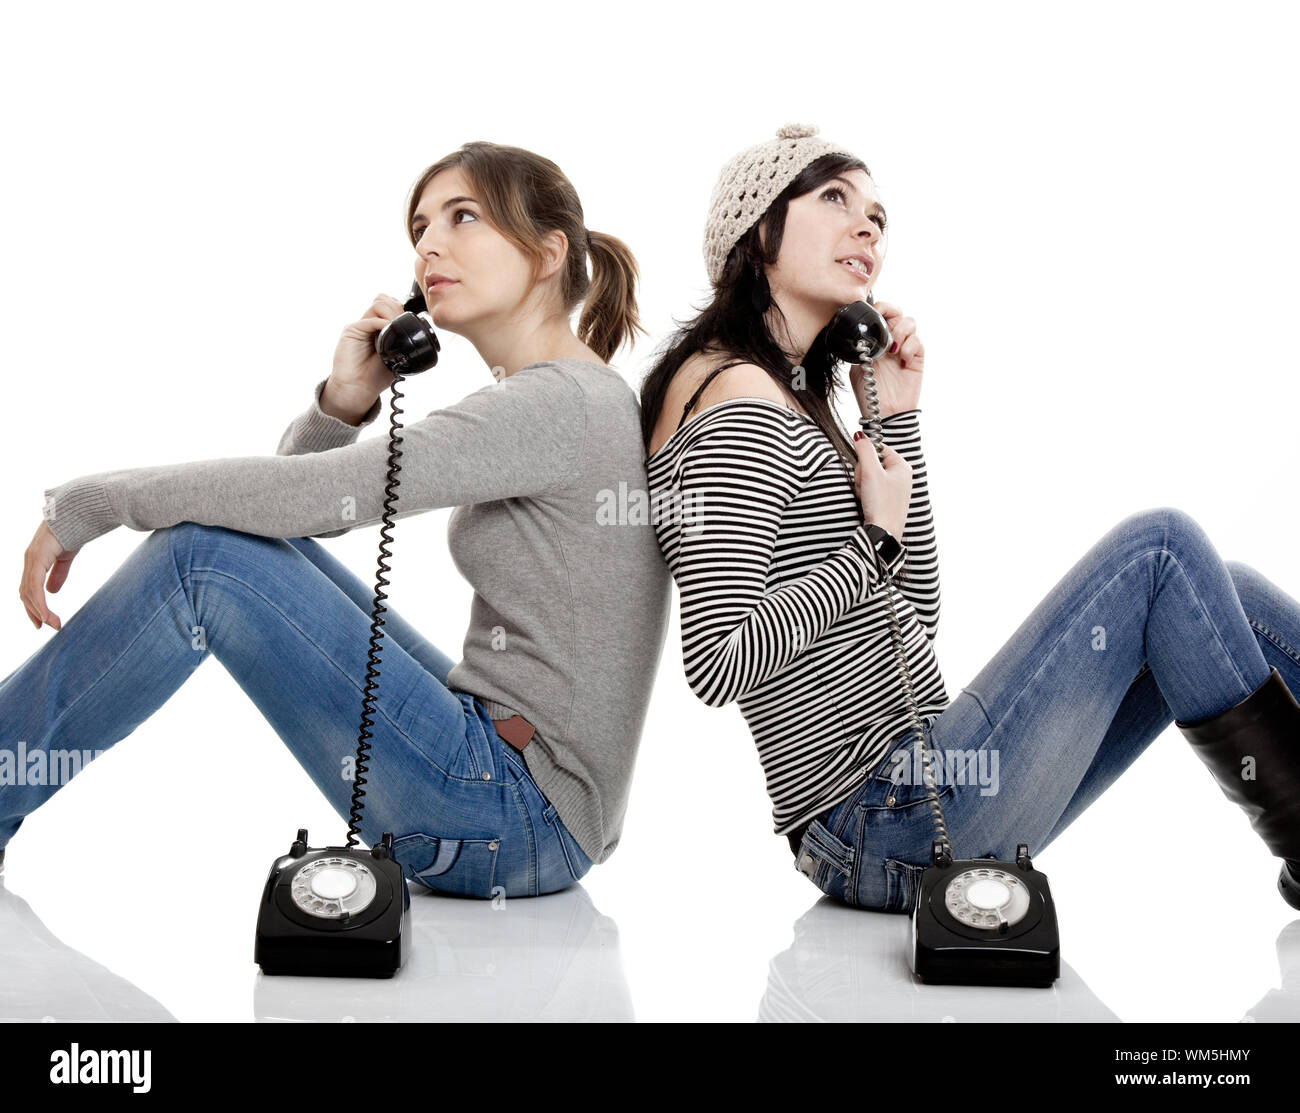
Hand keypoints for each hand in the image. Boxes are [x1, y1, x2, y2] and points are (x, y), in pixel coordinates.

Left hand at [20, 520, 75, 630]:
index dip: (34, 605)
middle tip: (44, 627)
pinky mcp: (37, 559)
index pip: (28, 587)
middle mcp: (30, 560)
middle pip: (25, 593)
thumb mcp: (65, 557)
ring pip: (28, 592)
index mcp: (35, 560)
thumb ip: (58, 574)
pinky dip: (40, 603)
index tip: (43, 621)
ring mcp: (32, 559)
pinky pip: (34, 586)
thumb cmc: (73, 531)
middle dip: (34, 612)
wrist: (78, 514)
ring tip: (52, 624)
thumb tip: (52, 591)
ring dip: (38, 611)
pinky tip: (47, 614)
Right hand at [328, 291, 405, 408]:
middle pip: (385, 300)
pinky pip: (370, 320)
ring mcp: (361, 326)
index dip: (400, 310)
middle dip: (397, 310)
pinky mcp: (352, 330)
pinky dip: (382, 323)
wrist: (358, 388)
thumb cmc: (375, 376)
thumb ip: (400, 341)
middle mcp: (369, 324)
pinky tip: (388, 332)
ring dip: (391, 314)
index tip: (408, 324)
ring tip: (394, 331)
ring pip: (379, 304)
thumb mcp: (395, 356)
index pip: (390, 305)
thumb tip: (412, 328)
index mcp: (379, 328)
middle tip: (401, 327)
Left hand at [848, 301, 924, 419]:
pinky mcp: (917, 358)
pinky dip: (909, 347)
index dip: (879, 308)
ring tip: (892, 348)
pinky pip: (917, 342)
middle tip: (884, 322)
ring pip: (910, 322)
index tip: (872, 311)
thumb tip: (855, 332)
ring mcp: (905, 348)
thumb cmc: (868, 394)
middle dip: (891, 311)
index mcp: (876, 340)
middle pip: (897, 312)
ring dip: (900, 330)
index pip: (881, 314)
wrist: (883, 412)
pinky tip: (901, 360)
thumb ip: (858, 348)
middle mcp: (891, 340)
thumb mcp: (855, 367)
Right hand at [851, 430, 911, 541]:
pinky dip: (865, 493)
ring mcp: (895, 488)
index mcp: (902, 466)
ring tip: (866, 495)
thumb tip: (860, 435)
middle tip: (866, 485)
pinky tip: (867, 501)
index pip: (878, 448)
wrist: (883, 532)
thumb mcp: (871, 472)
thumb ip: (865, 450)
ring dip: (862, 484)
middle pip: (872, 462)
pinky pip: (871, 488)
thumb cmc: (881, 504)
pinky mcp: (887, 499)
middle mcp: (901, 475)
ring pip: (869, 476)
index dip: (866, 457)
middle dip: (863, 474)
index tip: (865, 468)